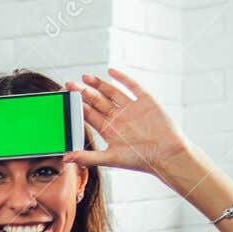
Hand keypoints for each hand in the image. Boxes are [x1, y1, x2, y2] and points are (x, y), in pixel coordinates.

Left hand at [65, 68, 190, 179]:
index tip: (66, 97)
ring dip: (99, 84)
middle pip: (97, 102)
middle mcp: (119, 118)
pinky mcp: (145, 101)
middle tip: (70, 84)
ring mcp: (131, 108)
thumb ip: (88, 157)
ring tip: (85, 77)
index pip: (89, 115)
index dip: (77, 106)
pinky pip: (132, 87)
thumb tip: (66, 159)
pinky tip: (111, 72)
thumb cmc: (140, 159)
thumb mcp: (111, 158)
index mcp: (110, 130)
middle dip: (84, 93)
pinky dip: (122, 78)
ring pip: (112, 93)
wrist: (167, 154)